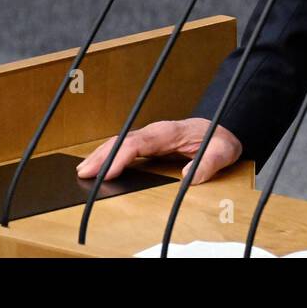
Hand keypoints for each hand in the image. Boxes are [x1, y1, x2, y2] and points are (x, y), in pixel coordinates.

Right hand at [74, 117, 242, 182]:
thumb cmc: (220, 140)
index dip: (121, 157)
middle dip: (101, 156)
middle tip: (83, 173)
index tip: (107, 172)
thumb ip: (209, 164)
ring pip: (120, 142)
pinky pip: (125, 147)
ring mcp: (151, 136)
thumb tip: (189, 177)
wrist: (223, 129)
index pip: (139, 143)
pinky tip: (98, 165)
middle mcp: (156, 132)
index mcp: (170, 132)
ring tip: (83, 171)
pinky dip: (109, 155)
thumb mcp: (223, 152)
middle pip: (123, 141)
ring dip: (101, 155)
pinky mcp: (150, 143)